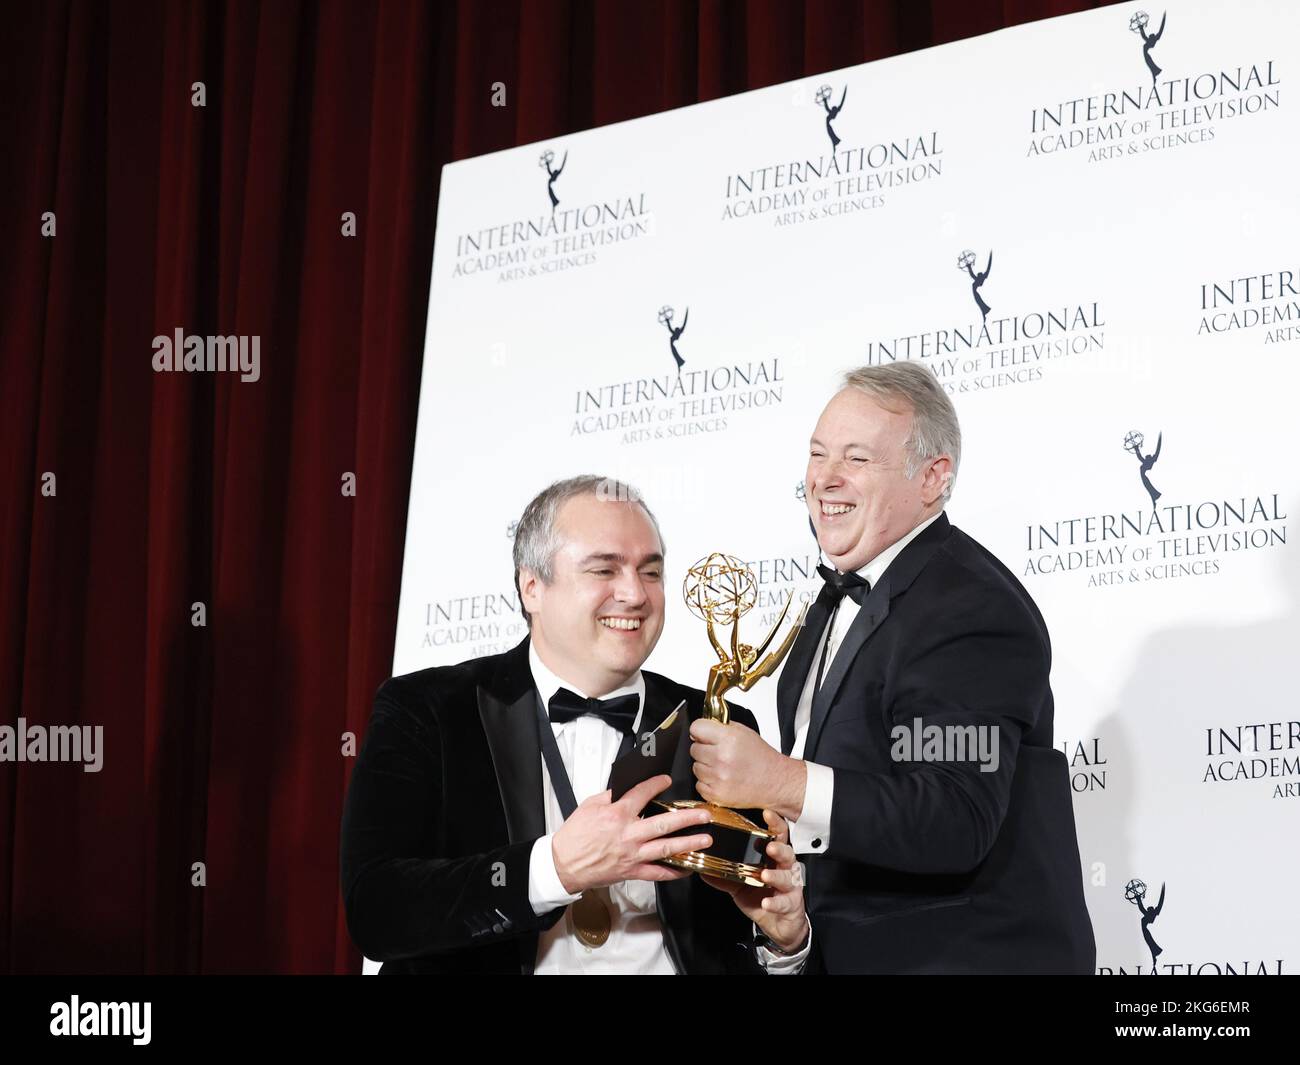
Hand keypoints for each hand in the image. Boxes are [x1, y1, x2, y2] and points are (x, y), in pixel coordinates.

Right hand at [551, 774, 713, 894]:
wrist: (564, 864)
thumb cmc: (575, 835)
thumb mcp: (589, 806)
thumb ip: (611, 796)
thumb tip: (627, 788)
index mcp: (616, 814)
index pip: (642, 794)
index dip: (656, 784)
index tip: (666, 780)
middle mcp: (628, 834)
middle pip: (663, 823)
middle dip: (687, 818)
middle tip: (704, 814)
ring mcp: (632, 855)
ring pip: (666, 848)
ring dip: (688, 843)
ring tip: (705, 839)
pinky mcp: (632, 871)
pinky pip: (658, 873)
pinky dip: (674, 871)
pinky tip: (688, 867)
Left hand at [689, 719, 804, 817]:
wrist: (775, 782)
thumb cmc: (761, 758)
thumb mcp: (744, 732)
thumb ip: (721, 727)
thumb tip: (700, 729)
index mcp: (728, 738)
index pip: (696, 728)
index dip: (699, 731)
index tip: (703, 735)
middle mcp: (722, 757)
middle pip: (694, 749)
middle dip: (704, 750)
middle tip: (720, 754)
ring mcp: (718, 777)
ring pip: (695, 767)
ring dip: (706, 767)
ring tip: (724, 768)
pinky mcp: (716, 794)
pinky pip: (699, 784)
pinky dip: (708, 783)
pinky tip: (722, 779)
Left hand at [702, 810, 807, 953]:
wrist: (779, 924)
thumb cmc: (762, 898)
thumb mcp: (741, 885)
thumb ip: (725, 876)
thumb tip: (704, 868)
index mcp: (772, 859)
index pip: (777, 837)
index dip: (775, 825)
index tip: (768, 814)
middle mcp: (784, 869)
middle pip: (787, 853)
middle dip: (779, 848)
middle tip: (769, 846)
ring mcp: (789, 886)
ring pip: (787, 876)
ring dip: (776, 875)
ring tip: (765, 876)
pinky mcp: (790, 904)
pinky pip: (783, 902)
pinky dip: (774, 902)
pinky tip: (766, 903)